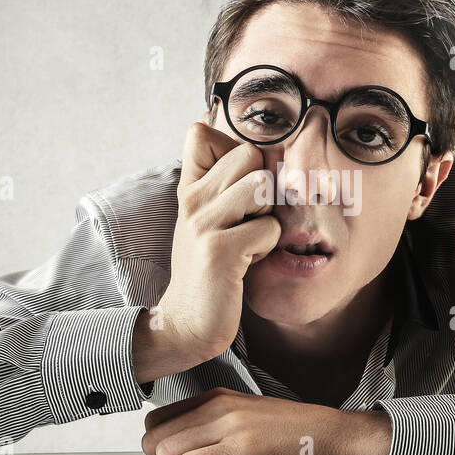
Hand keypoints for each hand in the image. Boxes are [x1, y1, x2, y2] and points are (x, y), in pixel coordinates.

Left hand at [141, 388, 392, 454]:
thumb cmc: (295, 432)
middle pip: (155, 438)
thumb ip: (212, 426)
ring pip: (167, 452)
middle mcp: (219, 408)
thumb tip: (179, 452)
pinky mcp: (244, 452)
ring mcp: (231, 428)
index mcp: (217, 398)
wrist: (334, 437)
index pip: (157, 420)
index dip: (159, 446)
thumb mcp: (247, 415)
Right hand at [148, 123, 281, 367]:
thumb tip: (237, 138)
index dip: (232, 151)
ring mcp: (203, 223)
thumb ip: (218, 182)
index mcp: (187, 188)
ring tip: (246, 240)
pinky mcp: (220, 250)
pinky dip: (266, 247)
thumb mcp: (203, 217)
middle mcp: (190, 200)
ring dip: (266, 216)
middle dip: (262, 186)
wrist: (186, 322)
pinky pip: (268, 227)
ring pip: (261, 185)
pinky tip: (245, 262)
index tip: (232, 186)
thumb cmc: (206, 268)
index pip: (201, 132)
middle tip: (246, 219)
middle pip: (248, 154)